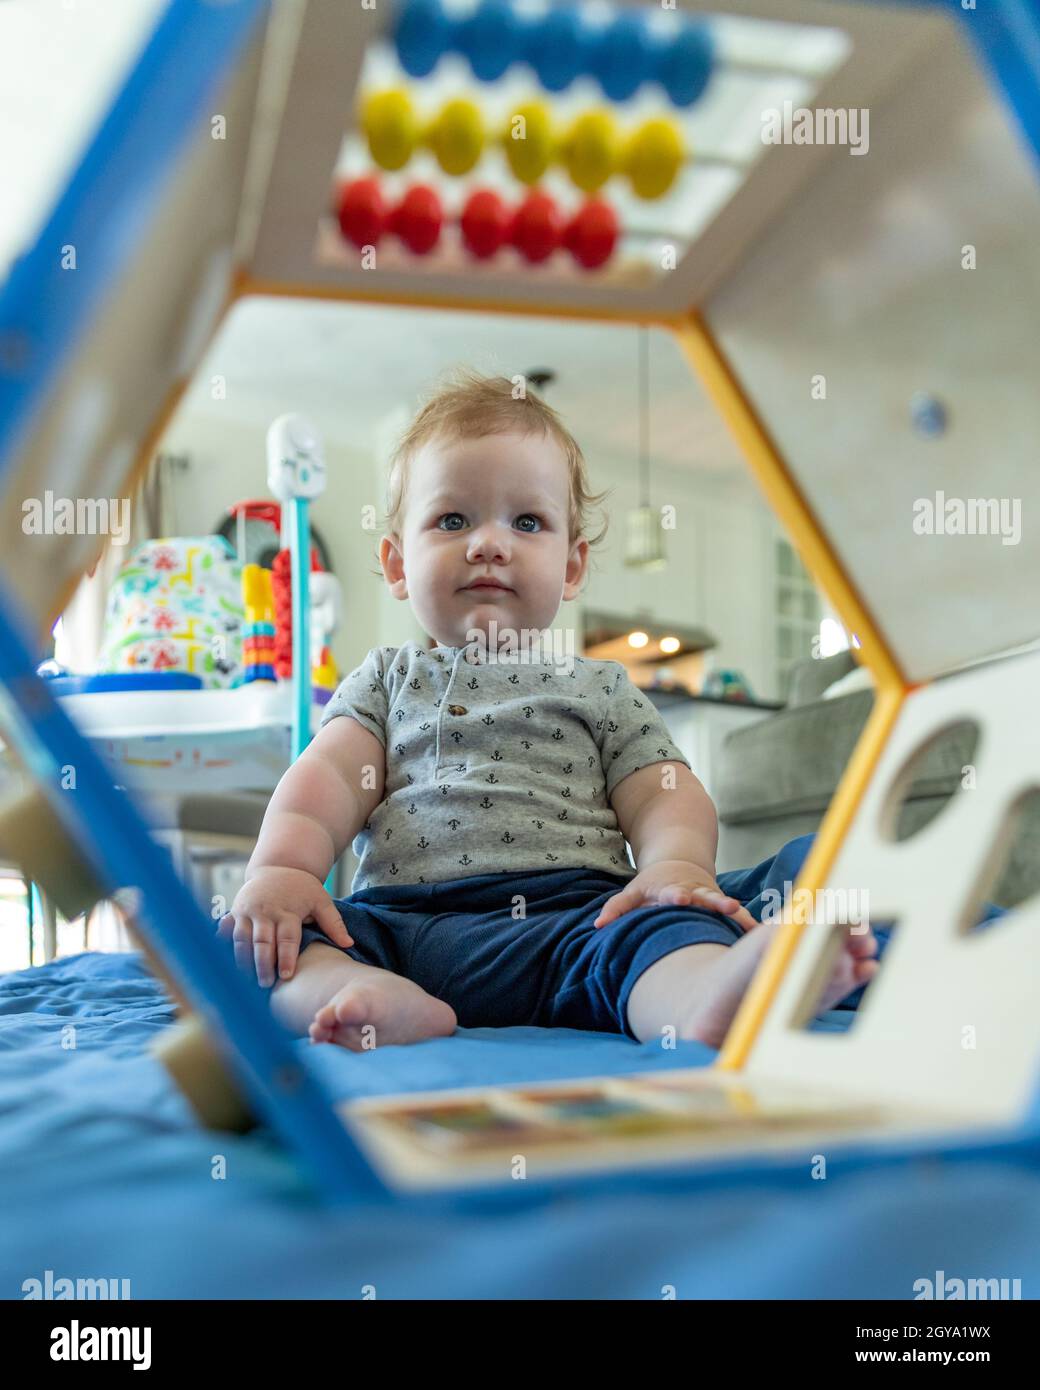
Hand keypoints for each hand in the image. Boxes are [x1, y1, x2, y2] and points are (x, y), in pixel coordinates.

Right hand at [216, 866, 352, 987]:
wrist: (278, 867)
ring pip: (241, 940)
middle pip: (262, 941)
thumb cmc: (302, 888)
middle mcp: (265, 911)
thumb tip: (349, 944)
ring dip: (242, 961)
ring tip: (246, 981)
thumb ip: (334, 923)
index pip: (287, 937)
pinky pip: (227, 932)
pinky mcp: (234, 912)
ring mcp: (247, 911)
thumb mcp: (321, 900)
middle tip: (265, 985)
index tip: (287, 976)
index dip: (286, 957)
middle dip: (262, 964)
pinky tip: (225, 964)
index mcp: (287, 910)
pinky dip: (225, 947)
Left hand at [593, 860, 758, 932]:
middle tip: (727, 906)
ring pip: (723, 904)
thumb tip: (597, 925)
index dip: (675, 897)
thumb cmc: (651, 887)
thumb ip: (617, 908)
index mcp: (669, 890)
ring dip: (735, 912)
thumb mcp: (633, 893)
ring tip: (750, 921)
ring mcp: (709, 897)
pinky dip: (748, 923)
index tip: (680, 900)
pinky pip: (737, 915)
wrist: (679, 866)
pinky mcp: (721, 905)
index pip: (671, 894)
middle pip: (703, 897)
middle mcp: (693, 892)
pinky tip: (762, 935)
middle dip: (714, 902)